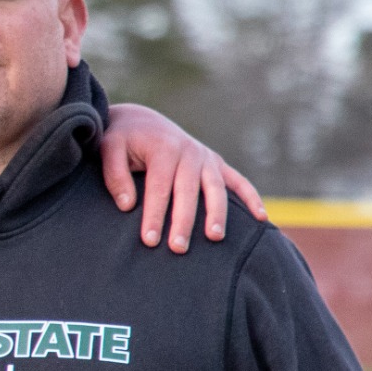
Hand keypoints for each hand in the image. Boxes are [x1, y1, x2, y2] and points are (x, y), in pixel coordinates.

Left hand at [102, 104, 266, 251]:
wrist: (141, 122)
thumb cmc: (122, 140)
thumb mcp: (109, 148)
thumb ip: (115, 175)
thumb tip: (127, 205)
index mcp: (164, 149)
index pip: (159, 187)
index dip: (154, 215)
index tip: (149, 240)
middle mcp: (189, 152)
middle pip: (188, 191)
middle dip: (184, 221)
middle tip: (178, 248)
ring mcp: (206, 158)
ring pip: (215, 188)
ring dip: (217, 213)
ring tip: (214, 238)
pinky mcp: (216, 163)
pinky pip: (238, 181)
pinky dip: (251, 198)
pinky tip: (261, 218)